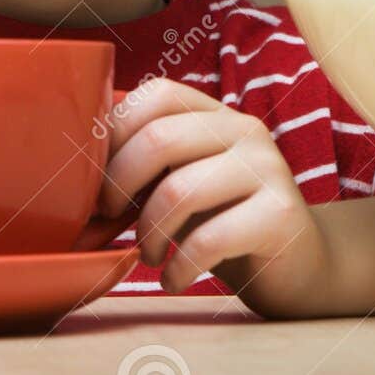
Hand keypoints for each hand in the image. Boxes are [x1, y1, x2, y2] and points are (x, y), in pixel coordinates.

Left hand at [100, 78, 333, 309]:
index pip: (156, 94)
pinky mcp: (280, 216)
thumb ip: (146, 166)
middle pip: (159, 140)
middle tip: (113, 220)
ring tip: (150, 256)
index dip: (115, 133)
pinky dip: (179, 267)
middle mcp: (244, 131)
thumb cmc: (224, 222)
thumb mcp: (182, 183)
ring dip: (149, 234)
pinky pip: (210, 239)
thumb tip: (73, 177)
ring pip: (180, 190)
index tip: (99, 178)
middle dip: (118, 185)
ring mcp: (267, 170)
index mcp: (216, 114)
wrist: (300, 267)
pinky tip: (174, 280)